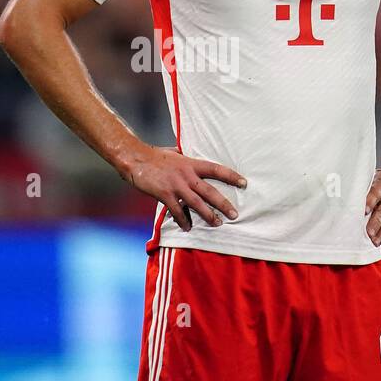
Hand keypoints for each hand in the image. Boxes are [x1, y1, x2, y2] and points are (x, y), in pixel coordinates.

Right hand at [119, 144, 245, 231]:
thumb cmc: (154, 155)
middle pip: (210, 191)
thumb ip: (183, 156)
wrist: (135, 158)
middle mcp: (187, 175)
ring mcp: (176, 186)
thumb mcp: (174, 152)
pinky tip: (188, 227)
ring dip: (208, 215)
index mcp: (191, 164)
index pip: (217, 169)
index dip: (231, 176)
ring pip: (197, 204)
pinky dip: (183, 220)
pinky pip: (177, 211)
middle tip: (234, 214)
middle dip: (224, 204)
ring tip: (217, 223)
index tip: (244, 183)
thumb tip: (185, 153)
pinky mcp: (165, 195)